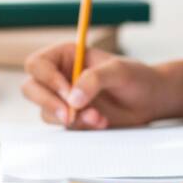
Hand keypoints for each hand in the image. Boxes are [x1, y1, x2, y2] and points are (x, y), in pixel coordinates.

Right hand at [21, 44, 173, 128]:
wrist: (150, 100)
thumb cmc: (136, 77)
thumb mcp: (119, 71)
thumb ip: (94, 79)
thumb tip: (73, 99)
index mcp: (65, 56)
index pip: (37, 65)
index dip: (47, 79)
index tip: (67, 92)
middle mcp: (59, 76)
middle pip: (31, 89)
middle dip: (49, 102)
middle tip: (71, 114)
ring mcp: (64, 99)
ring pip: (46, 111)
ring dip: (70, 118)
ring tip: (99, 117)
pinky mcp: (72, 118)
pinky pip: (63, 126)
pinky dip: (80, 127)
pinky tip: (101, 122)